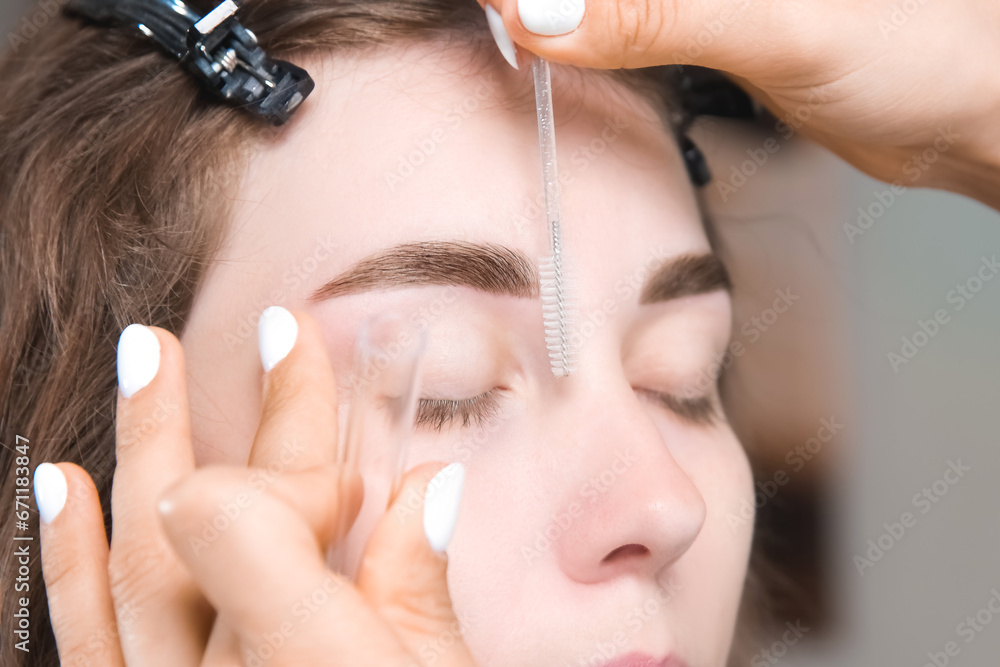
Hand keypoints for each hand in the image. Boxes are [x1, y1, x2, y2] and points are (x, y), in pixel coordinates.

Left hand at [34, 308, 475, 665]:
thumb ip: (420, 591)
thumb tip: (430, 489)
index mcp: (304, 661)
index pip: (252, 520)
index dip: (295, 448)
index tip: (328, 406)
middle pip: (204, 520)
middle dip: (230, 413)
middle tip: (248, 330)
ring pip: (132, 563)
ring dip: (134, 445)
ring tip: (143, 358)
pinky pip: (86, 638)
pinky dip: (67, 558)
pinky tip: (59, 483)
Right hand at [480, 0, 999, 207]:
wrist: (966, 113)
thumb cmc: (922, 51)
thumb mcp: (776, 28)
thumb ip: (653, 13)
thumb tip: (536, 11)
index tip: (484, 11)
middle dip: (536, 5)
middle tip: (482, 29)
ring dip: (553, 15)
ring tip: (500, 35)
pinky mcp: (709, 16)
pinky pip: (625, 15)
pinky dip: (583, 32)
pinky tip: (553, 49)